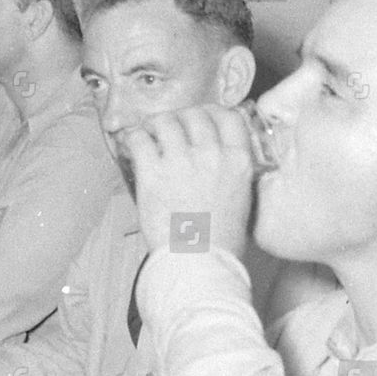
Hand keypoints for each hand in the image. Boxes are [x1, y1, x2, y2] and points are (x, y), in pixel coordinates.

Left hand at [123, 105, 252, 259]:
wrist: (199, 263)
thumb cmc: (221, 242)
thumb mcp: (242, 200)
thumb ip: (233, 172)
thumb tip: (219, 158)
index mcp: (238, 161)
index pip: (227, 116)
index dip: (210, 113)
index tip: (200, 118)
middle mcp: (211, 154)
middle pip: (194, 114)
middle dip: (180, 118)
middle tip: (170, 129)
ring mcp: (181, 161)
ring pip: (165, 121)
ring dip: (155, 126)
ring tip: (149, 136)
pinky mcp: (153, 172)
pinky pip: (139, 139)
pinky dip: (134, 139)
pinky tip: (134, 147)